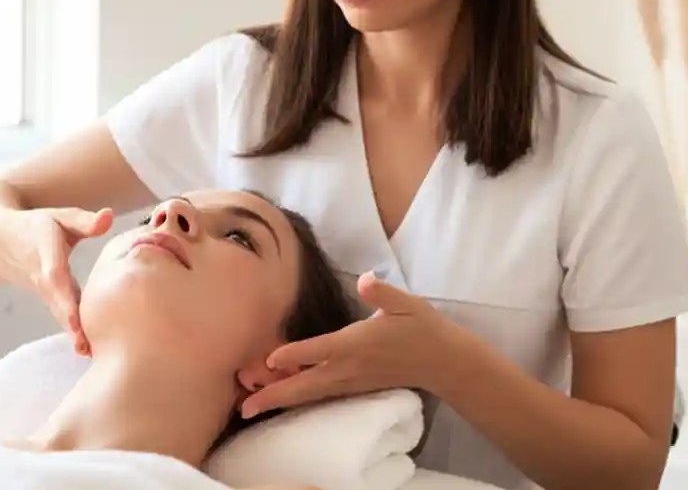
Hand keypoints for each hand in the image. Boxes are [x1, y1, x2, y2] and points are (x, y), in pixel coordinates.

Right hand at [11, 207, 113, 355]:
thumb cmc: (36, 227)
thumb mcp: (59, 217)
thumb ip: (84, 221)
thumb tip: (109, 216)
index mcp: (46, 255)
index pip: (55, 279)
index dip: (64, 298)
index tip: (75, 320)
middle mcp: (42, 279)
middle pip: (56, 304)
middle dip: (71, 325)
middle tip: (86, 349)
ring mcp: (45, 293)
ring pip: (60, 315)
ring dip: (73, 334)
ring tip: (92, 354)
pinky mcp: (50, 300)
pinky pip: (63, 316)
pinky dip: (75, 331)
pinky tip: (92, 349)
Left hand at [239, 271, 459, 418]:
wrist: (443, 362)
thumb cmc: (422, 328)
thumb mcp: (406, 304)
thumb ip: (382, 292)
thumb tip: (366, 279)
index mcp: (356, 344)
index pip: (318, 351)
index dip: (293, 356)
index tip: (268, 361)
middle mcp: (349, 367)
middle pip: (305, 385)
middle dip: (274, 395)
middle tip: (244, 407)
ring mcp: (352, 381)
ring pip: (311, 395)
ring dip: (282, 401)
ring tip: (252, 407)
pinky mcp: (356, 388)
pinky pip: (322, 396)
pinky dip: (300, 399)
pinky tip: (284, 397)